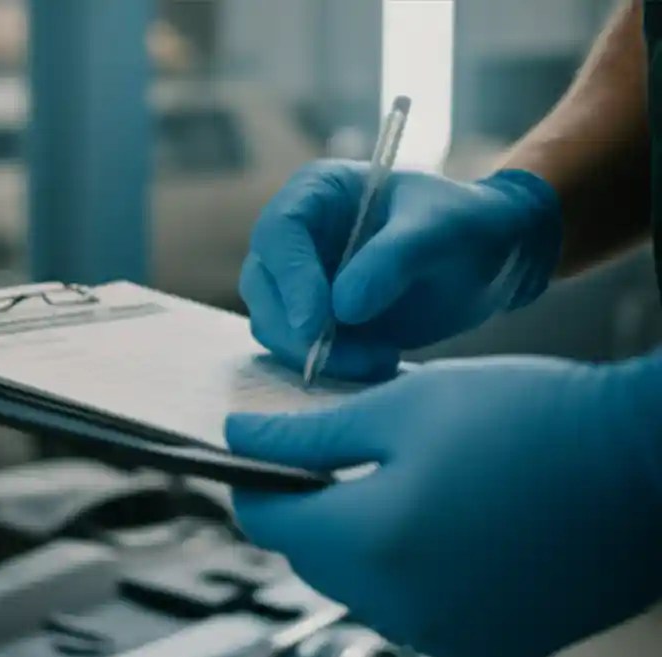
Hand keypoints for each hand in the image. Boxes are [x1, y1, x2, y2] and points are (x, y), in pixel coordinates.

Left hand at [224, 354, 661, 656]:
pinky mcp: (493, 645)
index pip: (265, 523)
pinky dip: (414, 573)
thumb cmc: (531, 418)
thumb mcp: (404, 405)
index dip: (252, 482)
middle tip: (339, 456)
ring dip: (363, 542)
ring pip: (364, 589)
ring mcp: (450, 636)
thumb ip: (310, 434)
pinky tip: (451, 524)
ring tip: (406, 483)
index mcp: (370, 543)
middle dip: (310, 510)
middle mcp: (402, 608)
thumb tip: (241, 439)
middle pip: (312, 560)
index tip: (260, 451)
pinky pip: (418, 612)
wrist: (645, 462)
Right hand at [240, 161, 562, 380]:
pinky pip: (300, 349)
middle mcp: (297, 237)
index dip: (290, 277)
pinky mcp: (315, 320)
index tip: (315, 322)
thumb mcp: (439, 229)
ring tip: (378, 359)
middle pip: (263, 285)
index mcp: (316, 194)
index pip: (278, 232)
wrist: (491, 257)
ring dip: (316, 353)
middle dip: (296, 328)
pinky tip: (379, 362)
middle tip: (347, 356)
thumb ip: (392, 259)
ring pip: (274, 324)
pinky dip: (331, 365)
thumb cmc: (465, 223)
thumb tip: (343, 307)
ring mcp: (301, 280)